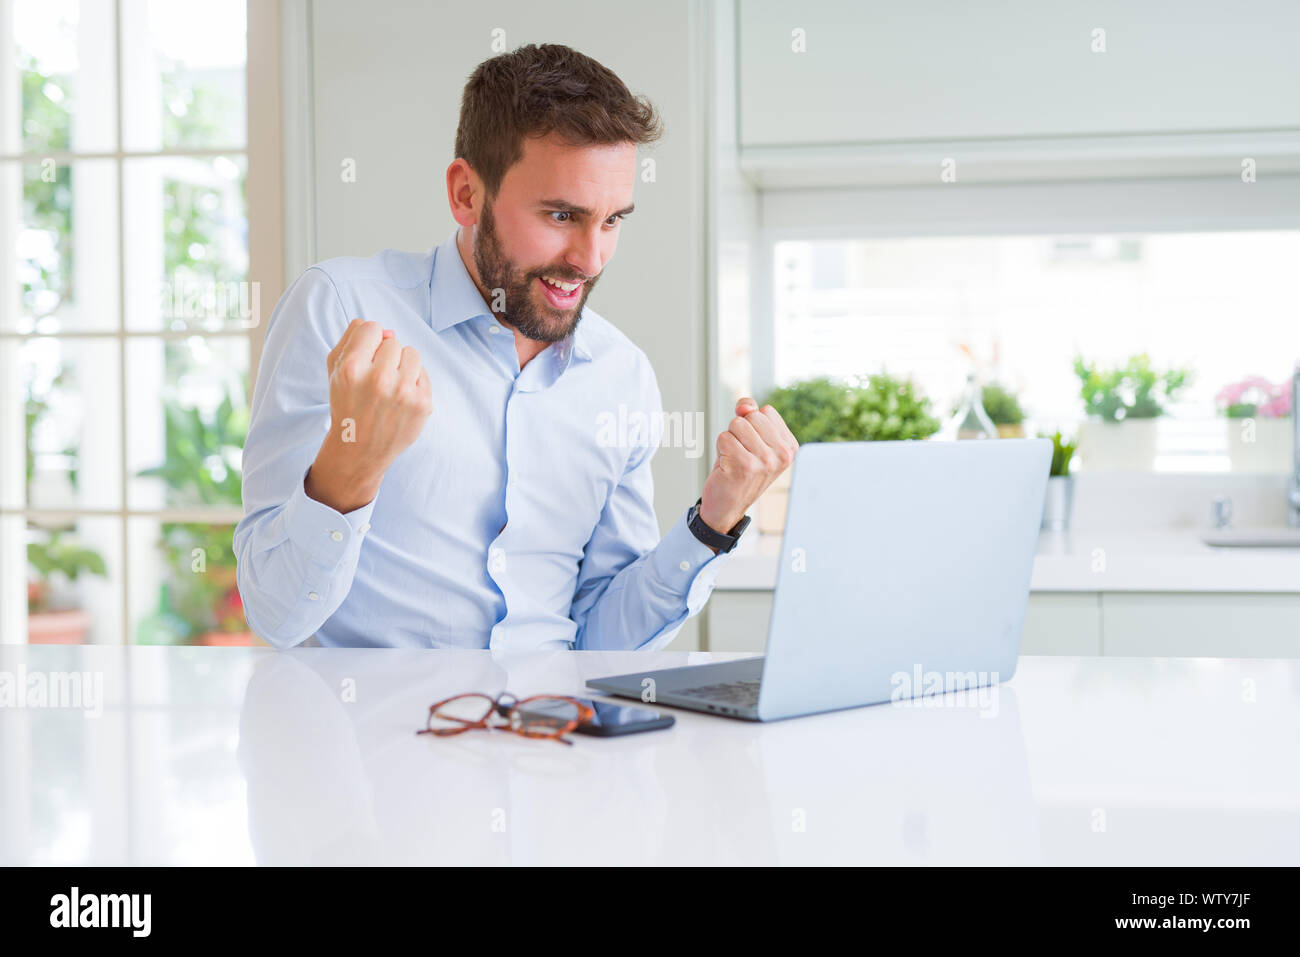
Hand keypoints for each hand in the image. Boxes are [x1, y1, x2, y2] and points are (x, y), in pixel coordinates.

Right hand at [305, 319, 432, 512]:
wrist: (360, 448)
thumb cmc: (347, 404)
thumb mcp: (335, 370)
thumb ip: (353, 338)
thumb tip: (385, 329)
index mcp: (352, 369)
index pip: (372, 328)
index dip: (369, 341)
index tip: (365, 358)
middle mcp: (379, 380)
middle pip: (393, 341)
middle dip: (385, 356)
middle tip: (375, 380)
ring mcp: (404, 393)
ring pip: (412, 353)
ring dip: (402, 366)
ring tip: (389, 386)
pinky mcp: (423, 404)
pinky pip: (423, 373)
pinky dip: (413, 382)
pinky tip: (400, 398)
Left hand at [698, 397, 798, 538]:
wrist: (727, 506)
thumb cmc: (739, 469)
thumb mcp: (751, 439)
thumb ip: (751, 413)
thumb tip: (744, 406)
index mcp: (790, 447)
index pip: (765, 411)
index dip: (751, 425)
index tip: (753, 447)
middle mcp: (782, 454)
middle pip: (750, 416)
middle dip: (739, 431)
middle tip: (741, 454)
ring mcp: (765, 461)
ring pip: (736, 425)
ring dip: (729, 441)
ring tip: (734, 461)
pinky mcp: (744, 466)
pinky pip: (724, 438)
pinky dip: (720, 450)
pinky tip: (727, 467)